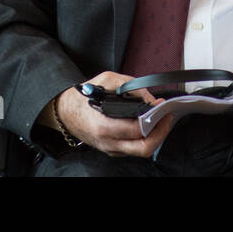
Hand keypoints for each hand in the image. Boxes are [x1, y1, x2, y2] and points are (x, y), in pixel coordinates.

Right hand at [54, 71, 173, 157]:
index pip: (137, 130)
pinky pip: (134, 149)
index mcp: (103, 126)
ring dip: (156, 136)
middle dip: (161, 133)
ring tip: (161, 120)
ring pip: (141, 151)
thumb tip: (148, 96)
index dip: (154, 119)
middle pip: (144, 148)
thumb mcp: (106, 80)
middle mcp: (108, 142)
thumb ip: (129, 85)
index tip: (161, 106)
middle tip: (167, 117)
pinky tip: (150, 125)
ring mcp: (111, 148)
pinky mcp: (113, 150)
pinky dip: (146, 138)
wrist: (65, 112)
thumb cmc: (83, 98)